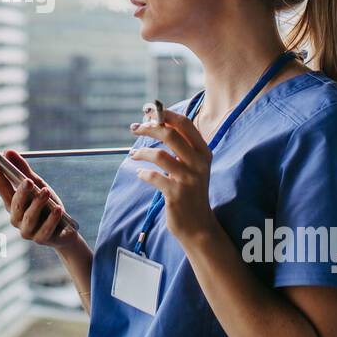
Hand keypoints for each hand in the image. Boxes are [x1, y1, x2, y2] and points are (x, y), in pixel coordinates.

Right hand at [0, 149, 81, 250]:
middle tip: (28, 181)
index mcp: (12, 204)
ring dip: (38, 204)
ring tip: (46, 192)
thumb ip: (23, 170)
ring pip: (29, 217)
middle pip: (15, 204)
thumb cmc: (47, 205)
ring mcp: (27, 230)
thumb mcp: (38, 185)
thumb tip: (8, 152)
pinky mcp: (41, 239)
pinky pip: (45, 229)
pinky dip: (52, 219)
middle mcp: (16, 218)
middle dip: (21, 192)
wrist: (64, 230)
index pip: (2, 189)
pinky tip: (58, 210)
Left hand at [129, 109, 220, 246]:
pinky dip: (143, 173)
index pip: (185, 124)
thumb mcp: (193, 166)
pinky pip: (153, 176)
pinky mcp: (175, 194)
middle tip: (135, 128)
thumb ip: (181, 147)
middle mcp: (198, 163)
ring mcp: (188, 179)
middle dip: (148, 128)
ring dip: (141, 152)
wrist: (198, 225)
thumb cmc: (191, 191)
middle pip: (170, 135)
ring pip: (159, 155)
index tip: (148, 111)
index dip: (165, 114)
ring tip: (133, 155)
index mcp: (203, 152)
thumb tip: (157, 123)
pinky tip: (141, 174)